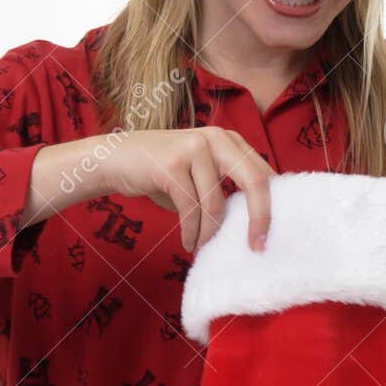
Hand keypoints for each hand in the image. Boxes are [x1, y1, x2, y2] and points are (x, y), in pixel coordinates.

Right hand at [90, 127, 275, 252]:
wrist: (114, 159)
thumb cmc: (161, 174)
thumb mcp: (200, 177)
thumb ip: (225, 189)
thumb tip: (254, 225)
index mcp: (229, 140)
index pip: (263, 173)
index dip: (271, 207)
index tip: (269, 237)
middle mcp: (216, 138)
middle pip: (255, 181)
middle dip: (260, 218)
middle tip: (257, 247)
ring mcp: (194, 147)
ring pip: (216, 203)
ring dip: (210, 234)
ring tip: (203, 248)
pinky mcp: (172, 164)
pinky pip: (190, 209)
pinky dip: (191, 232)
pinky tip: (188, 244)